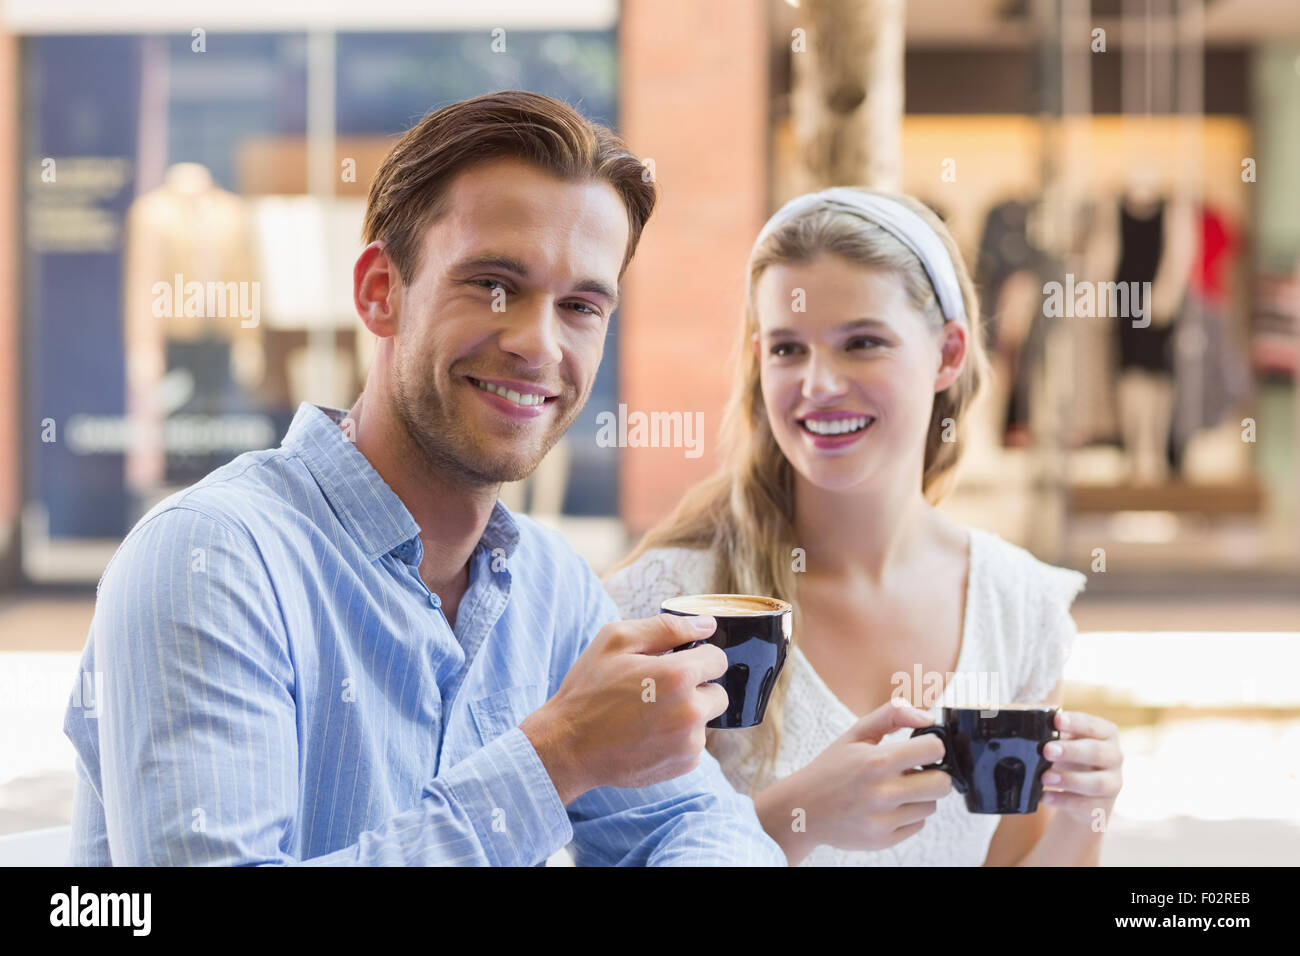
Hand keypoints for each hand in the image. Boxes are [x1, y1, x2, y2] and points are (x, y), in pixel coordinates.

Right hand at [520, 613, 728, 803]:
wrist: (568, 746)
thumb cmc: (589, 688)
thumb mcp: (617, 640)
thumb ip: (667, 627)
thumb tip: (708, 624)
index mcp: (678, 675)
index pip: (718, 659)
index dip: (696, 657)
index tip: (674, 663)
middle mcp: (691, 712)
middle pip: (718, 692)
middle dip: (696, 687)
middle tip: (659, 690)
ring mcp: (689, 743)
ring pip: (705, 719)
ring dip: (686, 714)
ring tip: (648, 714)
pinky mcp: (684, 765)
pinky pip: (695, 744)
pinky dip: (679, 738)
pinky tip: (647, 735)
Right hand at [778, 701, 951, 855]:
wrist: (802, 809)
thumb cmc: (831, 768)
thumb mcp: (855, 733)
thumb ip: (892, 715)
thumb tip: (928, 718)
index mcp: (876, 761)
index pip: (934, 750)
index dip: (931, 746)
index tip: (922, 749)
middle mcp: (882, 793)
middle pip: (942, 784)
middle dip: (934, 774)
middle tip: (916, 771)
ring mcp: (883, 821)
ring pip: (931, 806)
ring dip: (920, 796)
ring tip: (895, 789)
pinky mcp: (884, 840)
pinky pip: (918, 824)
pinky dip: (909, 814)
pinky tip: (887, 807)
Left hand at [1039, 710, 1123, 823]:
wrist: (1081, 795)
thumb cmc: (1071, 758)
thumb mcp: (1066, 741)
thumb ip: (1056, 731)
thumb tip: (1036, 724)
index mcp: (1106, 734)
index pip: (1093, 725)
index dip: (1075, 722)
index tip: (1056, 720)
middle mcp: (1114, 757)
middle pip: (1097, 752)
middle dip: (1071, 751)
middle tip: (1047, 750)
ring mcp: (1112, 784)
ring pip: (1096, 782)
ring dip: (1069, 779)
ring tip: (1044, 777)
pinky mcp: (1103, 806)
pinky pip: (1085, 805)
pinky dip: (1062, 800)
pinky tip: (1045, 797)